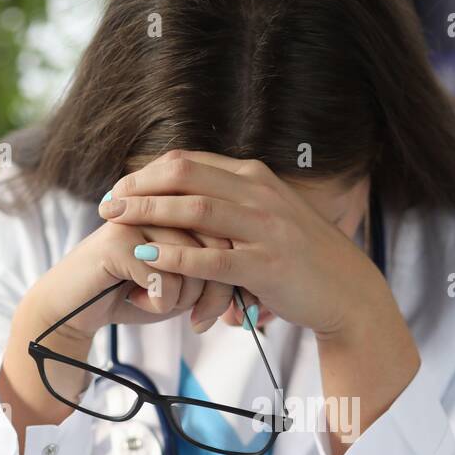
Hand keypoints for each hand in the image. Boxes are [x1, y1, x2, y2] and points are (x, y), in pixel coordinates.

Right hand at [22, 218, 229, 345]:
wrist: (76, 307)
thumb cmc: (136, 293)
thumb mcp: (186, 285)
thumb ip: (216, 275)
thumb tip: (247, 290)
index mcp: (181, 204)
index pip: (231, 232)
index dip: (233, 277)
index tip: (220, 311)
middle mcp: (162, 202)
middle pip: (218, 244)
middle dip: (217, 293)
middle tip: (200, 318)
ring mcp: (137, 217)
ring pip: (193, 261)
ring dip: (185, 298)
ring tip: (160, 302)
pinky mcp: (117, 240)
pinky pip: (163, 277)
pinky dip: (159, 301)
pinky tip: (137, 298)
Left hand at [98, 150, 390, 337]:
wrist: (348, 293)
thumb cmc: (304, 260)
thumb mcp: (270, 217)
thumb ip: (234, 204)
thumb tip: (189, 199)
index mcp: (256, 178)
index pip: (190, 161)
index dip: (148, 172)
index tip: (120, 188)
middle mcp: (259, 194)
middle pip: (185, 175)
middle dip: (139, 187)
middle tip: (107, 203)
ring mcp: (265, 228)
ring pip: (194, 210)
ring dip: (149, 214)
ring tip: (116, 222)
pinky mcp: (267, 265)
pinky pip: (212, 258)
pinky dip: (176, 258)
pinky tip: (148, 259)